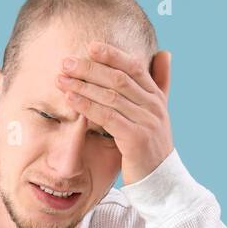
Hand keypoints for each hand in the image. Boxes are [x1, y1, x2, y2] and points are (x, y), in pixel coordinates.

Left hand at [57, 40, 173, 184]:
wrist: (160, 180)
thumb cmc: (151, 146)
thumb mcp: (159, 113)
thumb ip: (160, 83)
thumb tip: (165, 53)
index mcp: (157, 97)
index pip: (134, 67)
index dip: (112, 55)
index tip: (89, 47)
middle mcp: (154, 106)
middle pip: (118, 79)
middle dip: (90, 68)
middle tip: (66, 62)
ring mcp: (146, 122)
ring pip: (110, 96)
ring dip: (82, 86)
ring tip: (61, 79)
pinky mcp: (135, 138)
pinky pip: (107, 117)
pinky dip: (86, 106)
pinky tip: (70, 99)